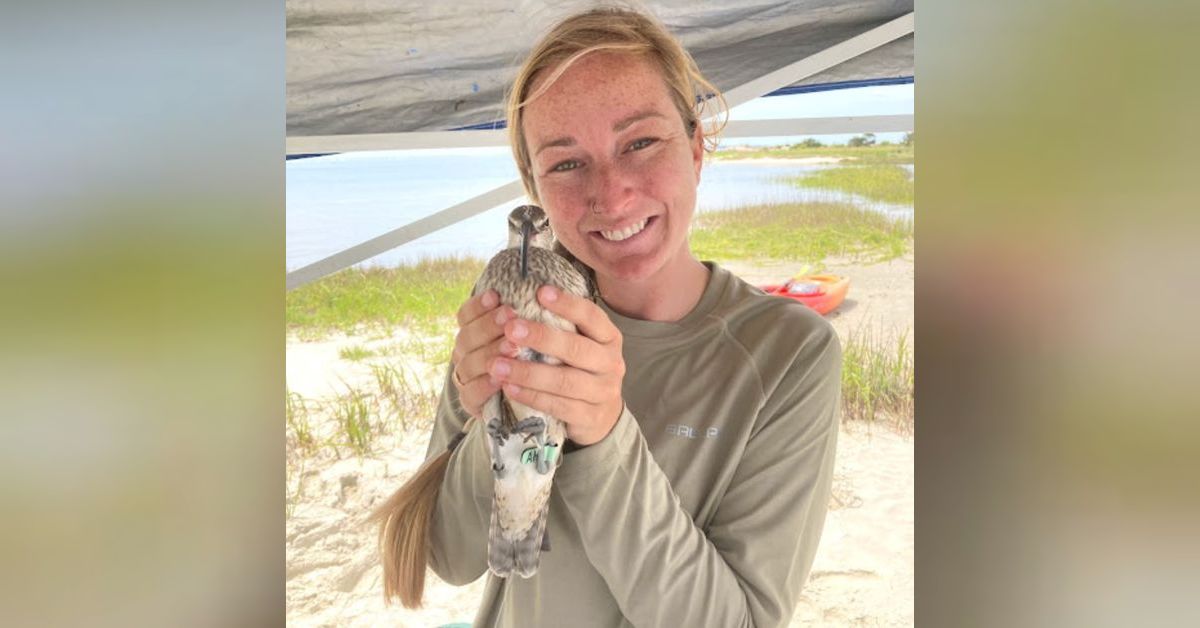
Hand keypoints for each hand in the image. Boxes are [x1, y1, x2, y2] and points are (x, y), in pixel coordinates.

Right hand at [449, 289, 517, 417]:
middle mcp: (465, 354)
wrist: (524, 404)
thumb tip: (540, 290)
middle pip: (466, 337)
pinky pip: (470, 394)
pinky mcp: (471, 403)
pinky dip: (484, 385)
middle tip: (510, 316)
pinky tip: (500, 379)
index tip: (496, 295)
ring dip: (489, 352)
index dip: (478, 305)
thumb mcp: (527, 337)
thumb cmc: (529, 360)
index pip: (465, 315)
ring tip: (512, 346)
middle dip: (488, 325)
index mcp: (473, 334)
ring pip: (467, 363)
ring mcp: (466, 379)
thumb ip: (523, 320)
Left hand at [488, 285, 624, 445]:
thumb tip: (523, 297)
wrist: (602, 415)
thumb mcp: (581, 343)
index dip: (567, 304)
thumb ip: (562, 326)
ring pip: (564, 381)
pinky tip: (509, 388)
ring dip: (527, 372)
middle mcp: (611, 362)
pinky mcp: (590, 416)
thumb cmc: (582, 368)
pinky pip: (558, 406)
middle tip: (510, 328)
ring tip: (497, 365)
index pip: (591, 316)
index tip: (540, 292)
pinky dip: (531, 396)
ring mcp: (603, 391)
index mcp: (609, 337)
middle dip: (541, 337)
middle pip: (576, 348)